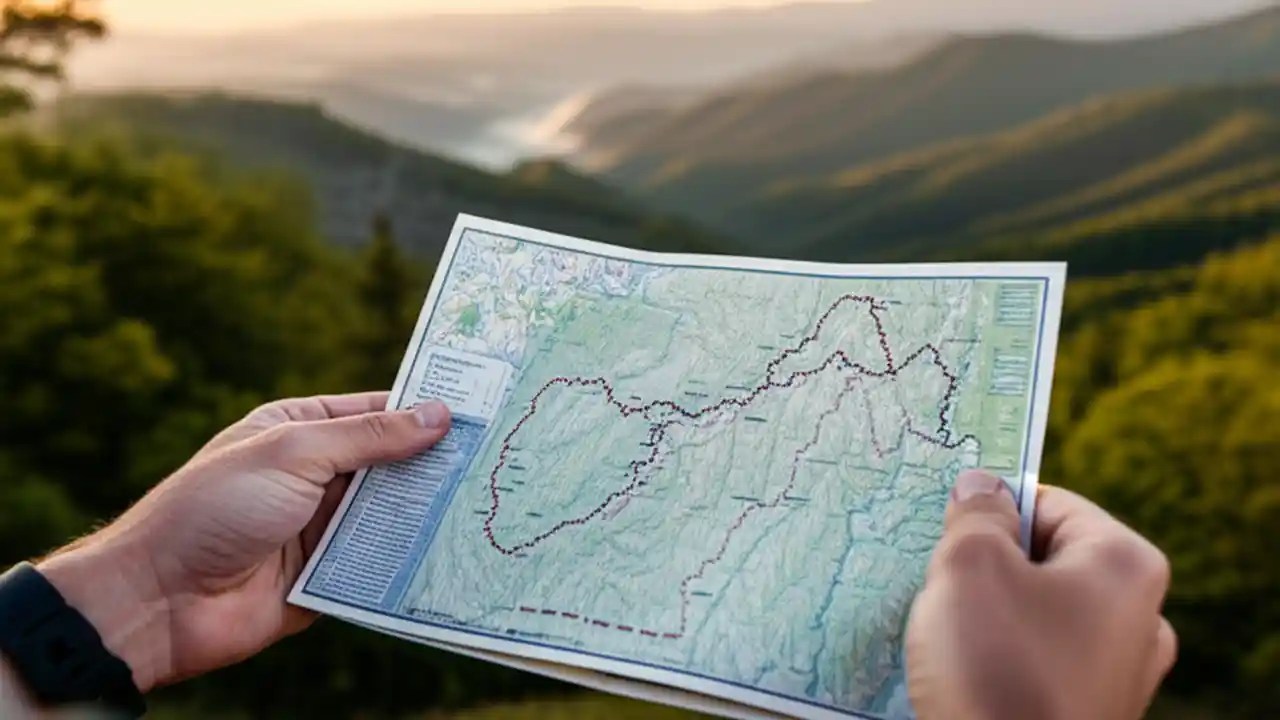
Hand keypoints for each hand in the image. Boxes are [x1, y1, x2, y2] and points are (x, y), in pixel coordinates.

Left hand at [35, 392, 450, 691]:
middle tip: (500, 460)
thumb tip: (439, 415)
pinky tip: (457, 554)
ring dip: (430, 514)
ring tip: (491, 505)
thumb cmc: (214, 509)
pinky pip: (380, 565)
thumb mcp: (295, 453)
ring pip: (392, 516)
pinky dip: (411, 561)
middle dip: (437, 466)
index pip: (376, 413)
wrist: (160, 601)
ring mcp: (322, 528)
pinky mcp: (329, 577)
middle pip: (392, 466)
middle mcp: (316, 477)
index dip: (425, 412)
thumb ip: (370, 437)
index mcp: (300, 431)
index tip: (482, 412)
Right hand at [906, 471, 1176, 719]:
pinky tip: (960, 671)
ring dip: (986, 614)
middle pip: (1044, 560)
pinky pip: (1036, 663)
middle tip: (938, 577)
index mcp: (1125, 566)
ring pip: (1035, 614)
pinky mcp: (1085, 712)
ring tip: (942, 629)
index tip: (945, 527)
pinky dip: (998, 659)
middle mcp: (1138, 618)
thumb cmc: (996, 669)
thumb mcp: (969, 567)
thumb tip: (981, 485)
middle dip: (986, 564)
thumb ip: (976, 515)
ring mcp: (1115, 673)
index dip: (991, 508)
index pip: (1049, 503)